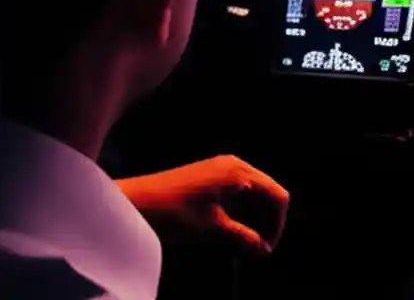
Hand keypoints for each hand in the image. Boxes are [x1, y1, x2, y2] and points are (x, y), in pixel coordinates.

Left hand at [116, 155, 288, 254]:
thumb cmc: (174, 213)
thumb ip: (243, 237)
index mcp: (239, 173)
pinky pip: (238, 190)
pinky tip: (233, 228)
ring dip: (254, 216)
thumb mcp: (213, 229)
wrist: (135, 201)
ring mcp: (221, 167)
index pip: (277, 196)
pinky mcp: (209, 173)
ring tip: (246, 242)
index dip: (278, 224)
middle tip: (259, 248)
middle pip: (268, 192)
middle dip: (268, 220)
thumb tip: (263, 249)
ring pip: (253, 192)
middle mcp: (234, 164)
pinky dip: (241, 209)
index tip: (266, 248)